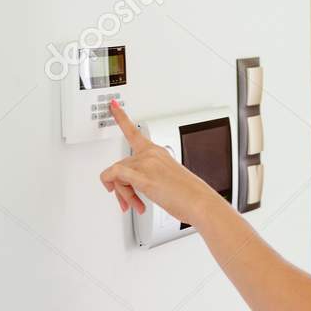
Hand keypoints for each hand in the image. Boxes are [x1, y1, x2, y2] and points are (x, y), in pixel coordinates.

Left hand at [99, 101, 224, 226]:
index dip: (121, 117)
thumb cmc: (188, 195)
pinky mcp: (143, 177)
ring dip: (122, 193)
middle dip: (121, 187)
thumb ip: (149, 176)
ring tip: (135, 205)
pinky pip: (115, 173)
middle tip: (128, 201)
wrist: (200, 202)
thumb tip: (133, 185)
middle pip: (120, 165)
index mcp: (157, 152)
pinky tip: (116, 193)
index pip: (134, 132)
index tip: (113, 105)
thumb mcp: (167, 179)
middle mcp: (151, 154)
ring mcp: (147, 164)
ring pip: (117, 174)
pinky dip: (110, 183)